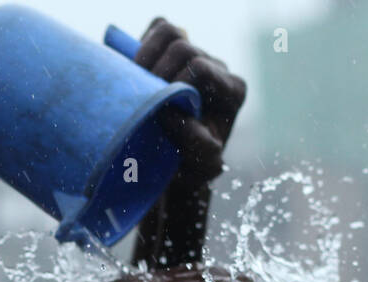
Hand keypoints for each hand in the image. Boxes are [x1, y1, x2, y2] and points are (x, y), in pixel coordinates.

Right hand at [135, 18, 246, 184]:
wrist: (175, 166)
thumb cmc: (192, 168)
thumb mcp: (201, 167)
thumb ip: (198, 147)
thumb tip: (173, 114)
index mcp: (232, 92)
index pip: (201, 69)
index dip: (173, 86)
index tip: (157, 111)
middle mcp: (217, 69)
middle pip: (184, 49)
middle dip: (157, 74)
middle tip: (142, 100)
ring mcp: (195, 54)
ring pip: (170, 32)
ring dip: (146, 57)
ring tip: (135, 82)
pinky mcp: (174, 49)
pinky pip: (158, 27)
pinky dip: (143, 43)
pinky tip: (135, 70)